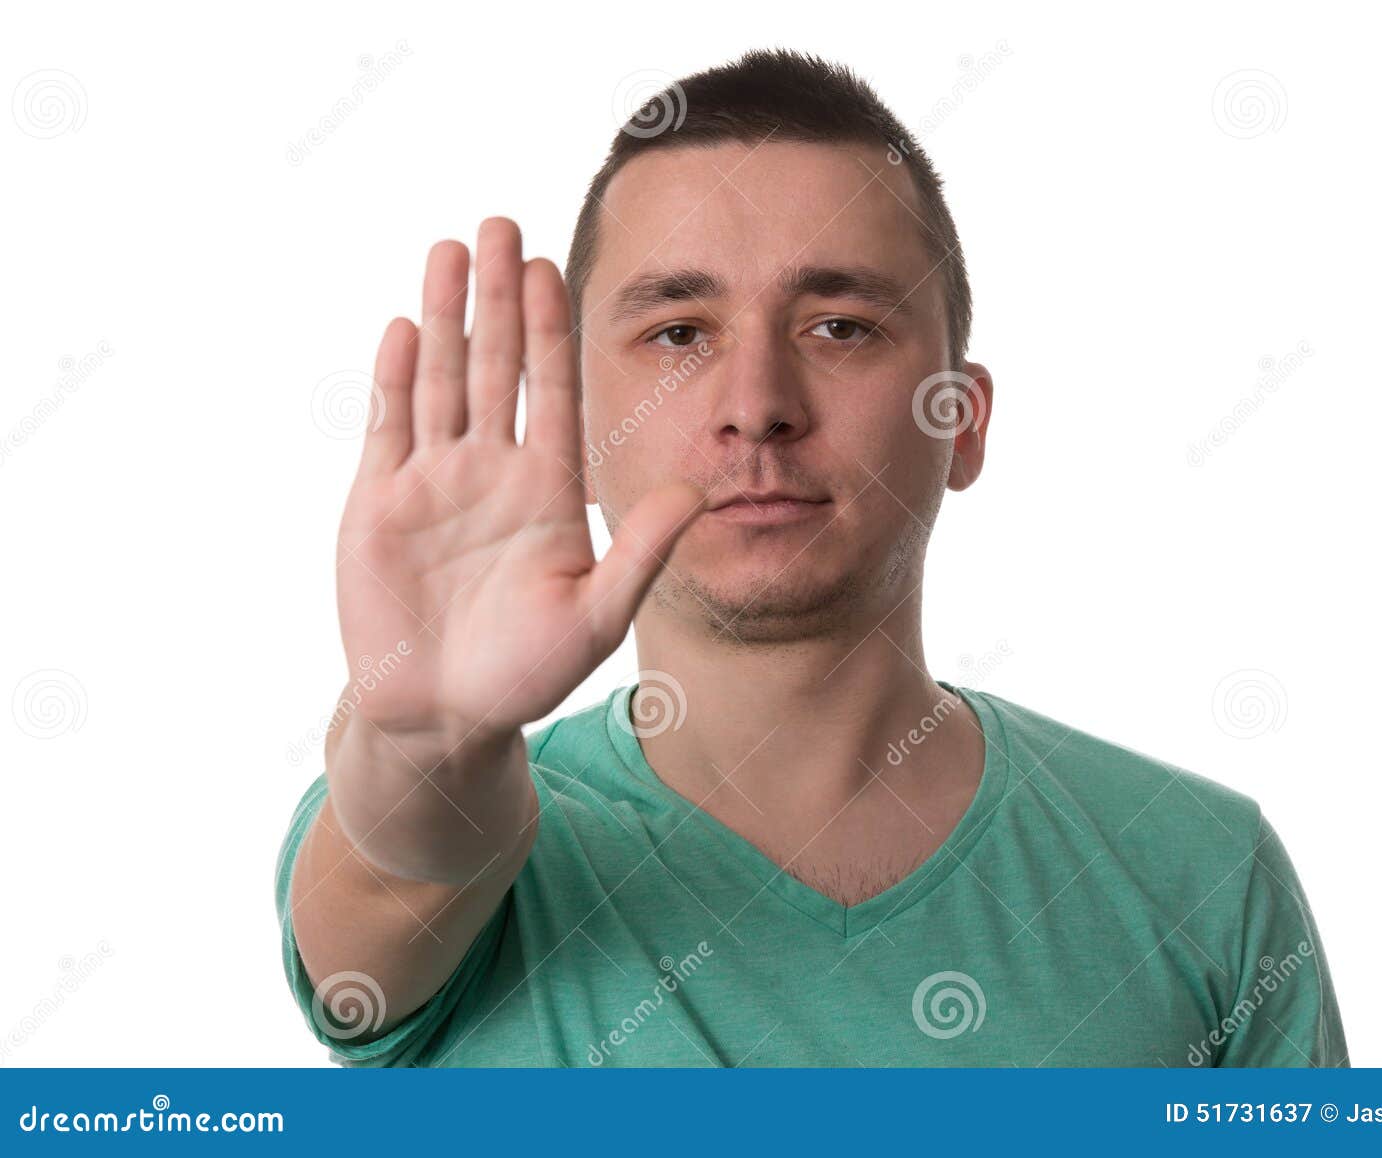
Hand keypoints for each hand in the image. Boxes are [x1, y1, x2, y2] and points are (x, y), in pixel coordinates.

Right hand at [333, 217, 702, 751]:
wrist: (444, 715)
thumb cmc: (526, 672)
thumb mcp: (598, 614)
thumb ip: (641, 552)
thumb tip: (697, 494)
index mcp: (547, 488)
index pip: (552, 389)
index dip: (553, 329)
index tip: (555, 266)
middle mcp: (491, 471)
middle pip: (497, 366)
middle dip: (500, 298)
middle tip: (501, 223)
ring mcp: (432, 482)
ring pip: (442, 381)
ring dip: (446, 316)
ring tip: (450, 250)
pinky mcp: (378, 505)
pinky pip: (390, 429)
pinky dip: (397, 379)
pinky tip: (405, 329)